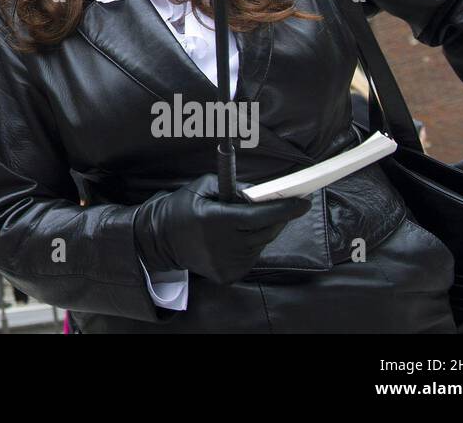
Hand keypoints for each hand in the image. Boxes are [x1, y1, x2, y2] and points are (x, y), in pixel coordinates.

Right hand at [133, 173, 311, 284]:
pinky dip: (251, 246)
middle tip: (285, 206)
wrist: (159, 240)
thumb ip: (232, 187)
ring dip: (262, 232)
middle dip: (278, 218)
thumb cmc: (181, 207)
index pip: (259, 216)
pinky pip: (251, 258)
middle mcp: (223, 245)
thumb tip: (259, 194)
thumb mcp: (202, 187)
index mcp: (215, 220)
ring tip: (248, 222)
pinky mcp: (228, 275)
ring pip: (260, 245)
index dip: (283, 210)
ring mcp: (226, 263)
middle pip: (266, 231)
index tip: (302, 202)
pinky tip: (236, 238)